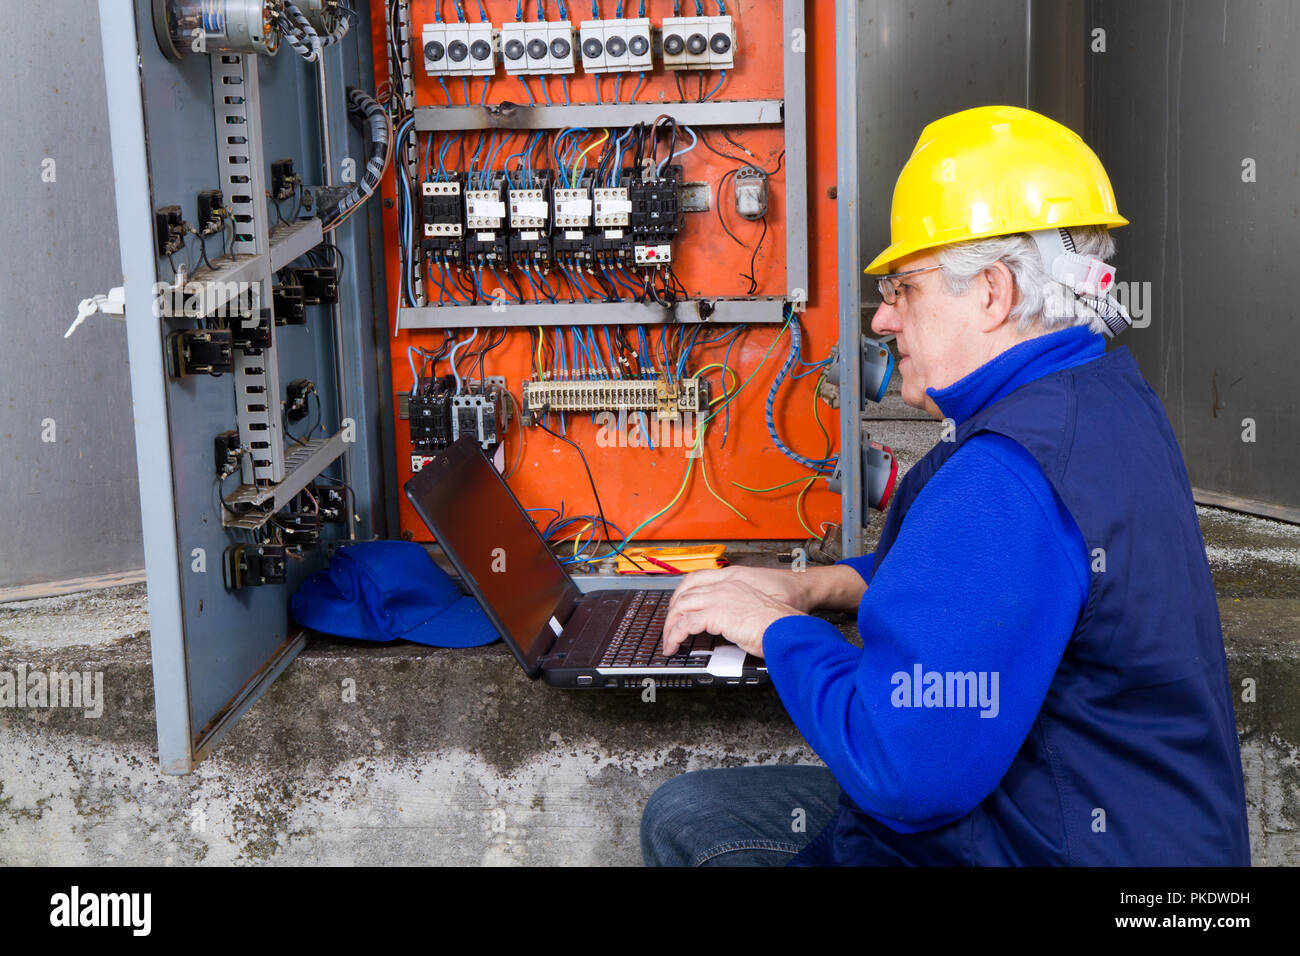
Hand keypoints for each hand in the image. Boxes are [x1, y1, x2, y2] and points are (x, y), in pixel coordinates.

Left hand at [662, 573, 805, 658]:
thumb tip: (726, 628)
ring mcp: (719, 598)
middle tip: (668, 631)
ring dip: (670, 627)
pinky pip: (685, 624)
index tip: (676, 613)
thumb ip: (735, 614)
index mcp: (733, 584)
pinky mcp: (717, 614)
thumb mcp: (752, 612)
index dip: (681, 598)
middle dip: (671, 615)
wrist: (787, 628)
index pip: (696, 583)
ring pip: (681, 608)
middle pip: (684, 595)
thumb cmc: (778, 624)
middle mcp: (724, 587)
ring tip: (668, 642)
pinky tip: (674, 646)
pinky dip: (675, 636)